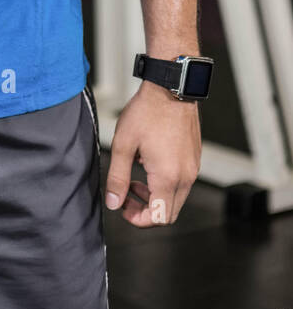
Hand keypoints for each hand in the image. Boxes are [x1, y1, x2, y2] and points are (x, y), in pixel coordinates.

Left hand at [104, 80, 200, 226]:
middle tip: (126, 194)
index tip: (123, 207)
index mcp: (167, 177)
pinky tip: (148, 163)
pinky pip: (181, 182)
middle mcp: (185, 177)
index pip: (158, 218)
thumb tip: (113, 202)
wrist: (171, 88)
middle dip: (145, 209)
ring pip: (175, 198)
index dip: (138, 219)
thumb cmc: (147, 112)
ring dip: (154, 195)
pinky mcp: (194, 159)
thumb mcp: (124, 145)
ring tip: (135, 177)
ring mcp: (193, 168)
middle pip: (168, 212)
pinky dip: (164, 183)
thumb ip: (117, 177)